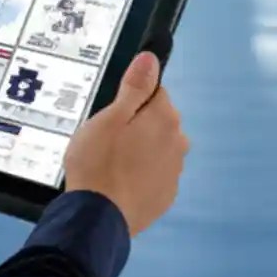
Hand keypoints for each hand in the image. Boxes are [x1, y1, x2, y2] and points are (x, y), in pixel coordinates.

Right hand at [62, 52, 187, 236]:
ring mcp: (175, 172)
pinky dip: (140, 175)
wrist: (98, 217)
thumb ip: (134, 87)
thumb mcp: (109, 117)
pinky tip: (118, 183)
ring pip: (157, 148)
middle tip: (106, 141)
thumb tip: (151, 58)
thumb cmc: (99, 161)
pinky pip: (154, 174)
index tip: (111, 116)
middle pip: (158, 121)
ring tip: (109, 164)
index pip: (154, 92)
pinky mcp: (166, 196)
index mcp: (165, 117)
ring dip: (140, 150)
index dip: (130, 101)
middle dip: (137, 125)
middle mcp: (178, 141)